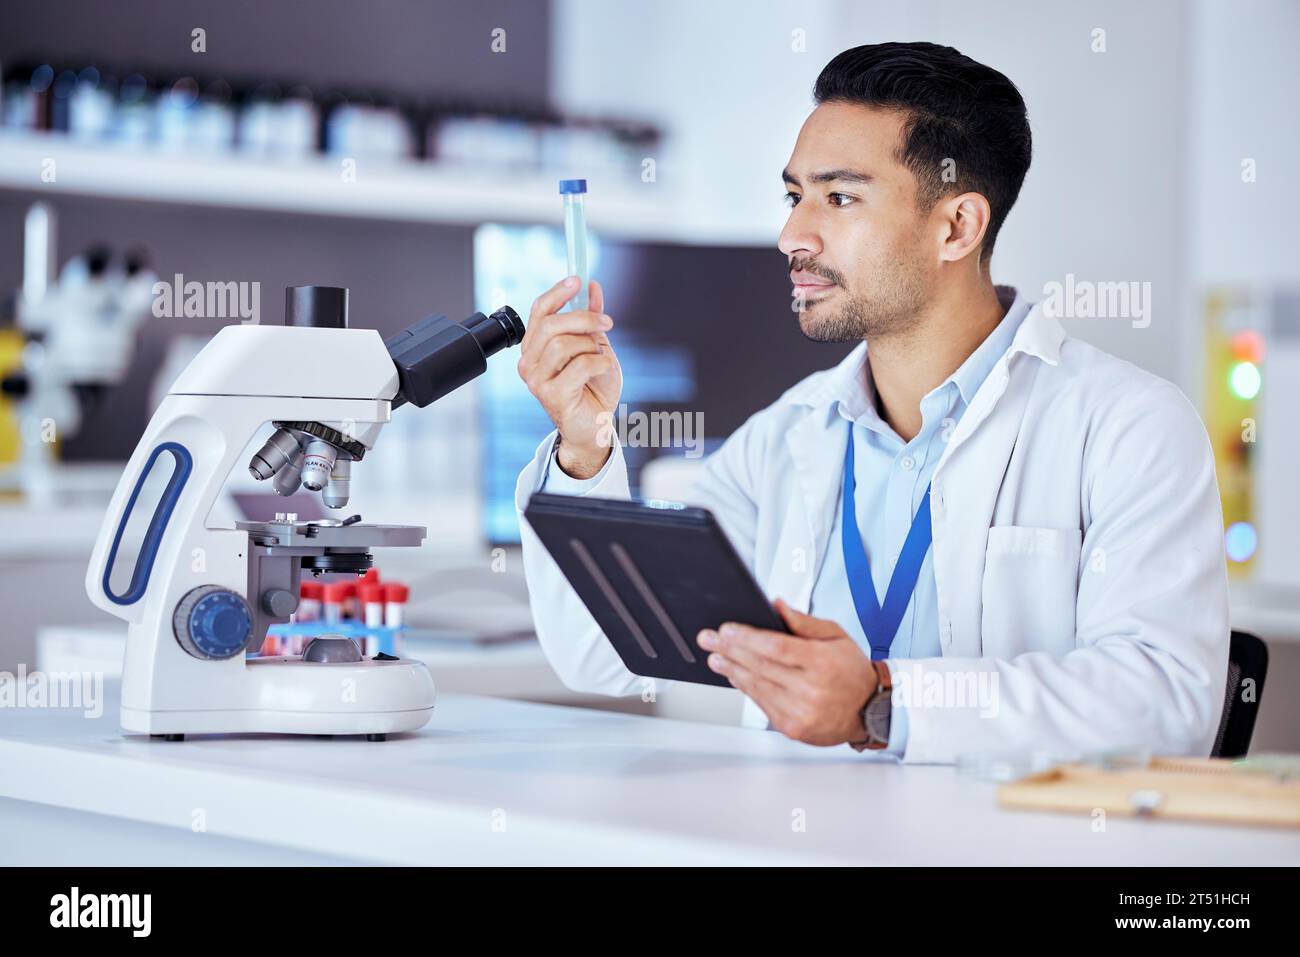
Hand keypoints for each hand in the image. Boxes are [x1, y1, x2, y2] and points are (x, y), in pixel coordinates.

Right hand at [517, 276, 622, 478]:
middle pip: (550, 325)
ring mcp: (537, 381)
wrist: (597, 425)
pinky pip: (579, 366)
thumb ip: (591, 318)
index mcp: (535, 347)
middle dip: (582, 318)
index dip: (557, 293)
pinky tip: (604, 370)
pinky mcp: (552, 396)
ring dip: (590, 345)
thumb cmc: (592, 388)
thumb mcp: (595, 346)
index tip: (577, 280)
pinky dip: (599, 363)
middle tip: (606, 322)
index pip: (538, 311)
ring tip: (601, 355)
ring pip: (563, 345)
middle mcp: (529, 362)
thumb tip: (593, 288)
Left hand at [696, 599, 878, 745]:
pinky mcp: (793, 727)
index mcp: (822, 662)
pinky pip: (761, 704)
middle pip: (760, 666)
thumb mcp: (836, 636)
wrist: (869, 710)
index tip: (726, 630)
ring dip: (732, 670)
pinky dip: (746, 688)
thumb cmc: (852, 671)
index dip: (746, 638)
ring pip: (757, 686)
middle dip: (729, 650)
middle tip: (709, 639)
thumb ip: (804, 622)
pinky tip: (736, 676)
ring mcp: (801, 711)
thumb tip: (776, 606)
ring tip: (716, 657)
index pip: (776, 647)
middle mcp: (811, 689)